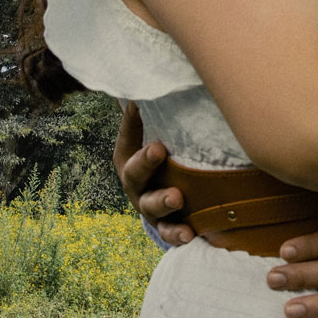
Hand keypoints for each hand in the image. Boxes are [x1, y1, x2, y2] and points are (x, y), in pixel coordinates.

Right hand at [112, 102, 194, 246]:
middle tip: (159, 149)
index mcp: (128, 158)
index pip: (127, 142)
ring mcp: (149, 207)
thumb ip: (147, 111)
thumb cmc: (164, 155)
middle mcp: (136, 184)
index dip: (132, 130)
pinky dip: (177, 234)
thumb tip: (147, 83)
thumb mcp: (151, 131)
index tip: (146, 120)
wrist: (170, 196)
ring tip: (177, 197)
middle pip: (135, 174)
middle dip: (145, 162)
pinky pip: (169, 232)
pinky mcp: (166, 226)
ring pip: (151, 207)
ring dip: (163, 202)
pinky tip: (190, 234)